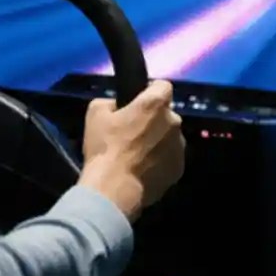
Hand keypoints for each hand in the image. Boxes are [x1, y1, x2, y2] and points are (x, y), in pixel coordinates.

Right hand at [77, 81, 185, 221]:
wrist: (114, 189)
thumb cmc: (104, 148)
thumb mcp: (95, 113)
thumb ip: (110, 101)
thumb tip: (118, 106)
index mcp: (155, 104)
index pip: (163, 86)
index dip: (151, 92)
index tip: (139, 102)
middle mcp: (174, 121)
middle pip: (167, 114)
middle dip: (154, 119)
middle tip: (134, 132)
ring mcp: (180, 147)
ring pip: (170, 136)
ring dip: (158, 140)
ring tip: (138, 155)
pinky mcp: (179, 168)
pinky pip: (171, 158)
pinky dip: (161, 161)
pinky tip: (144, 170)